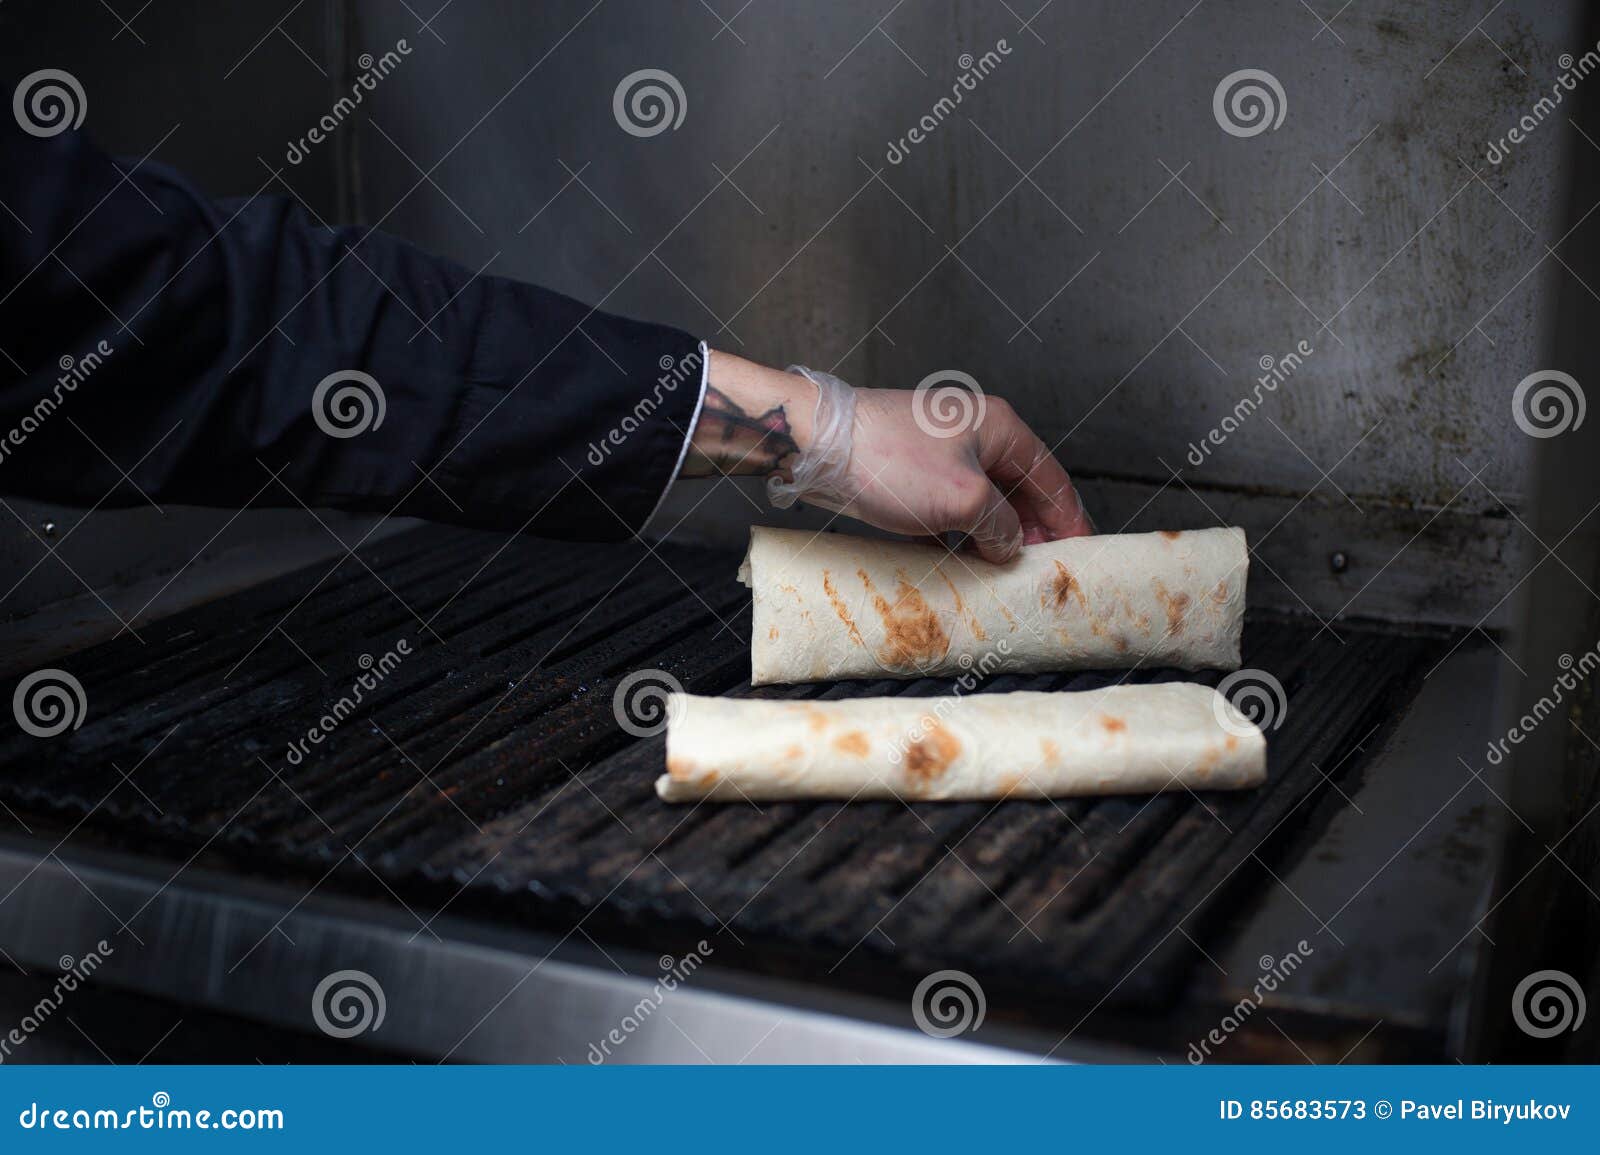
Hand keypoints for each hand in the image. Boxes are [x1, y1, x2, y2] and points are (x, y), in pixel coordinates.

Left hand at [682, 351, 1092, 562]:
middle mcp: (974, 434)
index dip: (1069, 517)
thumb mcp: (962, 500)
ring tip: (1009, 571)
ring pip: (984, 500)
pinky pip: (950, 508)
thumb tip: (1010, 544)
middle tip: (1045, 568)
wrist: (815, 446)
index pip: (1050, 477)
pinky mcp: (910, 473)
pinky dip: (962, 533)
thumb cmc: (889, 461)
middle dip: (1034, 528)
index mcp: (998, 427)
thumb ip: (999, 524)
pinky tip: (965, 561)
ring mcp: (940, 453)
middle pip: (1019, 488)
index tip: (1082, 550)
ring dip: (997, 534)